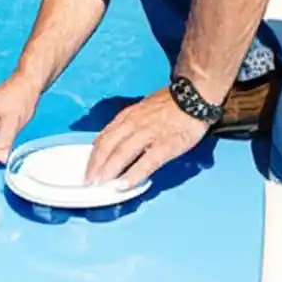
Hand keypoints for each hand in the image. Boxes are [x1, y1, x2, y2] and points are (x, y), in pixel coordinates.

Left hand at [84, 86, 209, 188]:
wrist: (194, 96)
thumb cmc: (170, 104)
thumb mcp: (142, 109)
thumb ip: (128, 125)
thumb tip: (115, 142)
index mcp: (128, 116)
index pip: (105, 136)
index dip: (94, 154)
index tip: (87, 167)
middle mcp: (134, 124)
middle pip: (109, 146)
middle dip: (96, 165)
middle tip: (88, 181)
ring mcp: (149, 134)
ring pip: (122, 154)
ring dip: (108, 171)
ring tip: (100, 185)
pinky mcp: (165, 145)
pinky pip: (145, 162)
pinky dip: (133, 175)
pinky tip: (124, 185)